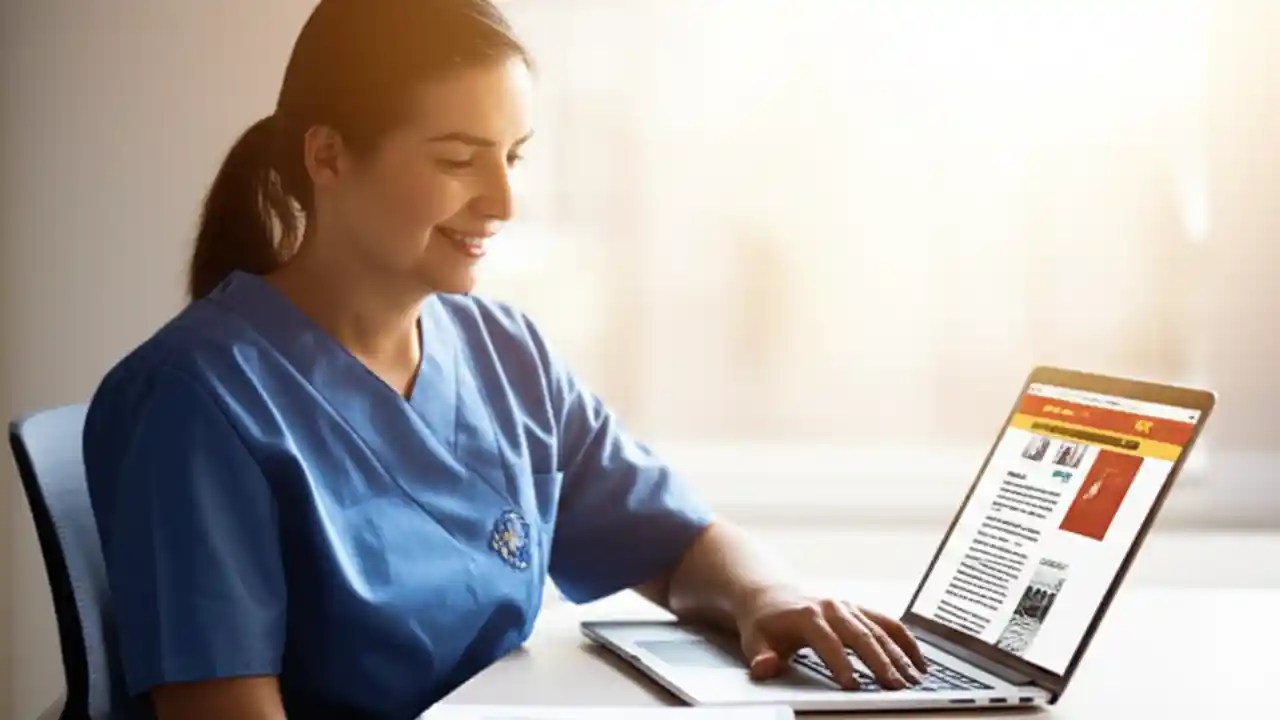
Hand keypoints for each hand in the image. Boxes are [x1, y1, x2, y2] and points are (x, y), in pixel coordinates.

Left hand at [734, 586, 927, 689]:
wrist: (772, 596)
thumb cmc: (765, 624)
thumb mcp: (754, 642)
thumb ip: (761, 658)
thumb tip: (766, 667)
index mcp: (806, 615)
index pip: (827, 642)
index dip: (840, 663)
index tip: (853, 686)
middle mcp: (832, 607)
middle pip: (861, 635)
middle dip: (879, 662)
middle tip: (895, 687)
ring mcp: (848, 607)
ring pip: (879, 630)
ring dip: (899, 655)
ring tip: (914, 679)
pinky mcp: (860, 610)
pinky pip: (888, 623)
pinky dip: (906, 641)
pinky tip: (919, 662)